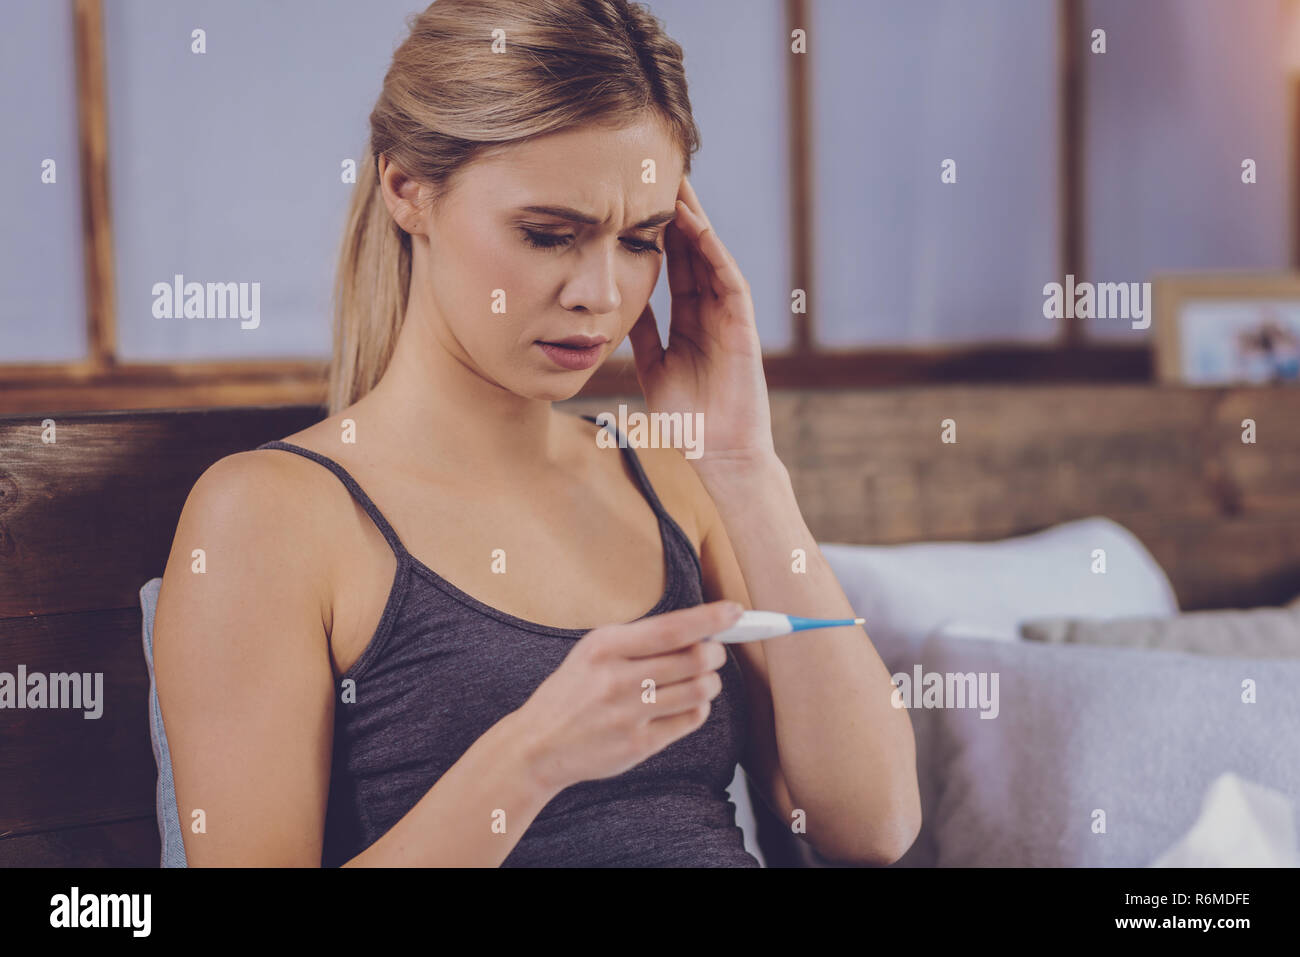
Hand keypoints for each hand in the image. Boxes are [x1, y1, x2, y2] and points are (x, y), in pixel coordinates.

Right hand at [514, 600, 743, 793]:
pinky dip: (698, 708)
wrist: (537, 745)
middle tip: (714, 652)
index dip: (710, 618)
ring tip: (702, 679)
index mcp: (606, 646)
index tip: (734, 611)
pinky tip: (686, 703)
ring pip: (700, 690)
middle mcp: (617, 679)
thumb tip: (699, 626)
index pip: (672, 628)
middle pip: (695, 659)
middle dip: (716, 652)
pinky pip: (691, 720)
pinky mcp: (638, 744)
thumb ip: (640, 639)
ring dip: (711, 682)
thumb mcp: (593, 651)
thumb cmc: (573, 691)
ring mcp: (629, 714)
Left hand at [625, 176, 776, 470]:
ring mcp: (729, 315)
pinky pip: (729, 279)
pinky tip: (697, 227)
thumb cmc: (687, 417)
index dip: (657, 233)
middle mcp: (711, 309)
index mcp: (690, 318)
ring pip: (712, 256)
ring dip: (696, 221)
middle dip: (677, 214)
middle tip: (657, 174)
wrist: (718, 451)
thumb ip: (643, 333)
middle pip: (694, 251)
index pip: (674, 265)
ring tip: (676, 185)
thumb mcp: (653, 365)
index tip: (635, 201)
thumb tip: (618, 304)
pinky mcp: (743, 325)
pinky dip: (713, 252)